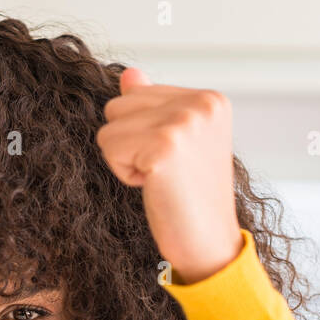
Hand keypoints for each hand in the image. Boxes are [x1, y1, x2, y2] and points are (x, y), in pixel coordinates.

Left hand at [96, 66, 244, 284]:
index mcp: (210, 99)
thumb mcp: (176, 143)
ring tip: (161, 180)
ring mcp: (184, 122)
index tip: (176, 162)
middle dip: (131, 144)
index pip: (138, 95)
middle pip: (119, 106)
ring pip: (110, 127)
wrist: (209, 245)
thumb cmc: (191, 199)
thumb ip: (154, 105)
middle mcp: (201, 103)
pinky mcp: (163, 145)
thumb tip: (129, 73)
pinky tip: (154, 187)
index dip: (145, 134)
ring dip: (126, 160)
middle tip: (166, 174)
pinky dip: (124, 174)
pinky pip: (109, 147)